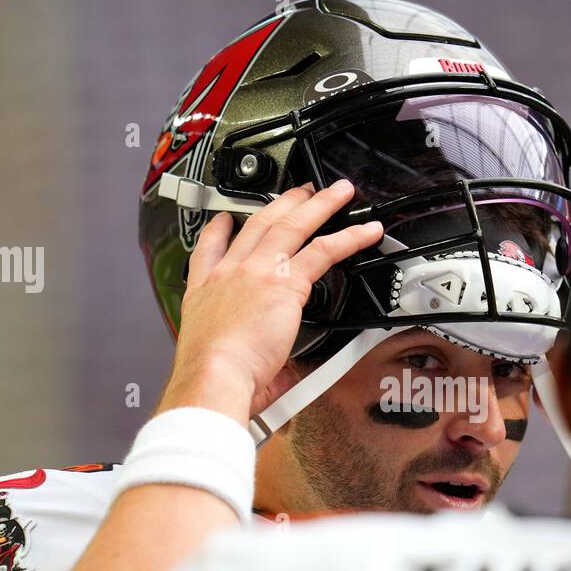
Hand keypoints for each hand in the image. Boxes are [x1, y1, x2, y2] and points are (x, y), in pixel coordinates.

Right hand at [158, 180, 383, 420]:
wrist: (213, 374)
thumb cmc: (210, 377)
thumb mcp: (222, 359)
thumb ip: (260, 366)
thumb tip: (281, 377)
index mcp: (205, 292)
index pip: (210, 250)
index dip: (219, 230)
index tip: (226, 219)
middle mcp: (228, 274)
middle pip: (258, 225)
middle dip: (281, 204)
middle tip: (299, 193)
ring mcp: (255, 271)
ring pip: (291, 226)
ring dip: (318, 205)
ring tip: (337, 193)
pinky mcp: (284, 280)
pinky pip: (323, 250)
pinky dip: (349, 237)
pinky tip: (366, 231)